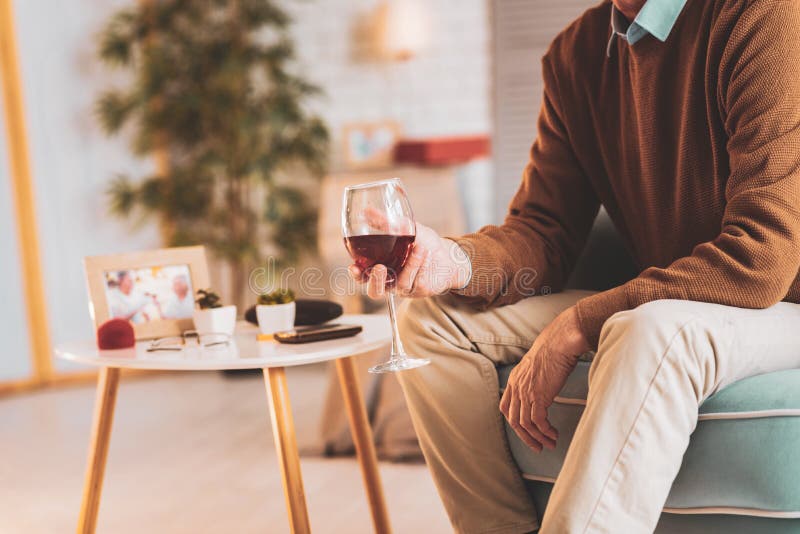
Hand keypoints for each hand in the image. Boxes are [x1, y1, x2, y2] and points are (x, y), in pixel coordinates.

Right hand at [349, 221, 470, 298]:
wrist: (447, 253)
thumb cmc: (422, 241)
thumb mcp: (403, 227)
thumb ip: (384, 222)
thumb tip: (366, 211)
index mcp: (380, 267)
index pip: (362, 276)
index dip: (356, 275)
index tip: (354, 267)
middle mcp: (390, 280)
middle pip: (375, 291)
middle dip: (375, 281)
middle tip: (379, 267)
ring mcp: (405, 287)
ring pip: (400, 284)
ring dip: (409, 265)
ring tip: (418, 248)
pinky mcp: (420, 289)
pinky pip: (417, 281)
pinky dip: (421, 265)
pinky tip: (426, 253)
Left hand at [500, 306, 589, 451]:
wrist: (560, 342)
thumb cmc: (553, 350)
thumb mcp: (536, 365)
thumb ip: (534, 378)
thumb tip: (543, 389)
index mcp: (514, 380)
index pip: (506, 407)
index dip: (514, 422)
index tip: (525, 431)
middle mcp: (517, 387)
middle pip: (514, 420)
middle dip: (526, 437)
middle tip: (537, 446)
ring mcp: (526, 392)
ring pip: (526, 424)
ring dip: (538, 437)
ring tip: (550, 443)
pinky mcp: (538, 395)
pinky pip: (538, 421)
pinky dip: (545, 431)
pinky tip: (553, 433)